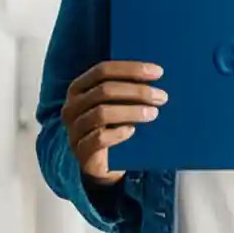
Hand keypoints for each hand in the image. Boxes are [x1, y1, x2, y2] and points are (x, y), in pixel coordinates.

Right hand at [61, 61, 166, 187]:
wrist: (105, 163)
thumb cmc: (114, 125)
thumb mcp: (118, 103)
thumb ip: (129, 88)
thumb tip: (157, 74)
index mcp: (78, 88)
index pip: (103, 70)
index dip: (131, 68)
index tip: (159, 72)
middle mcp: (71, 107)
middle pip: (104, 90)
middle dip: (137, 91)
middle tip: (162, 96)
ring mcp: (74, 130)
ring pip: (102, 113)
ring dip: (132, 111)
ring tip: (154, 113)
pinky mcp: (81, 152)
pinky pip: (99, 139)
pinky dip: (118, 133)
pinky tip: (132, 131)